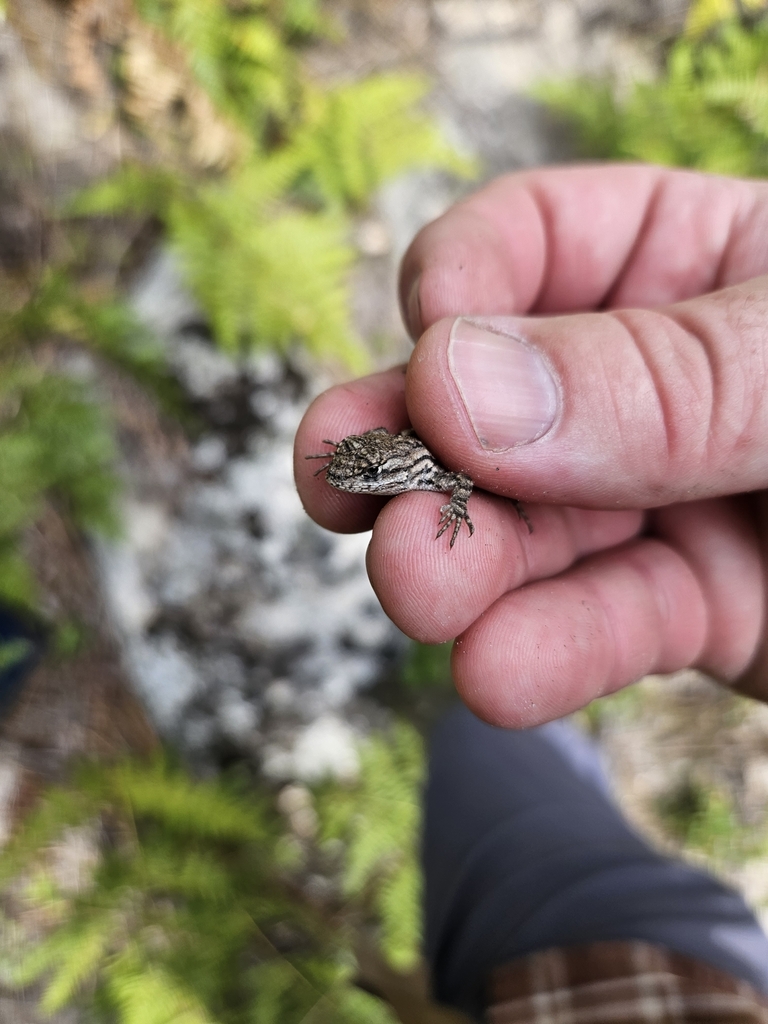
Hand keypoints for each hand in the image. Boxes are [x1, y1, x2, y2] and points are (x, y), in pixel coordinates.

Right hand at [294, 165, 767, 726]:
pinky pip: (609, 626)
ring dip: (465, 566)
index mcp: (699, 264)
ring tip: (417, 594)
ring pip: (535, 529)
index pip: (535, 243)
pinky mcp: (701, 610)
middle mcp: (664, 384)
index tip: (422, 345)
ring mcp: (675, 499)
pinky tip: (496, 672)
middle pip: (499, 405)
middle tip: (346, 495)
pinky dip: (550, 653)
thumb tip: (448, 380)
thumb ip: (652, 377)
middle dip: (418, 453)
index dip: (460, 290)